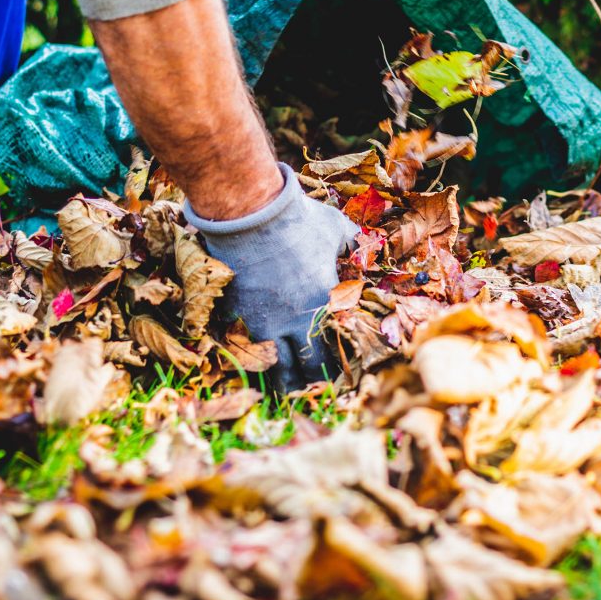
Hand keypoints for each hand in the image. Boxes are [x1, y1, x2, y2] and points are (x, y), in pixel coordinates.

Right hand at [183, 164, 356, 391]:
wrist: (250, 212)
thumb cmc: (299, 219)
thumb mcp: (337, 229)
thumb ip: (353, 244)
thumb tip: (366, 248)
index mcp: (322, 307)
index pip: (330, 357)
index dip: (333, 372)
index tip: (335, 377)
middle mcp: (291, 323)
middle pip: (300, 370)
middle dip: (306, 382)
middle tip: (309, 387)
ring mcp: (259, 321)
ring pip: (270, 365)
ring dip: (277, 375)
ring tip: (282, 384)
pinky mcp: (233, 313)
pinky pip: (240, 341)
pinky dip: (247, 349)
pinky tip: (251, 352)